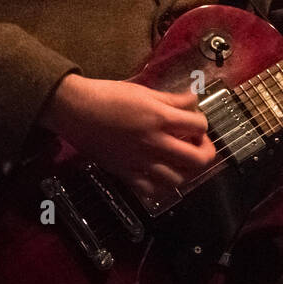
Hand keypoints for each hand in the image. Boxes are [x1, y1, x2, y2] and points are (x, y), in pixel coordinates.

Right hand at [39, 74, 215, 201]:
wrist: (76, 110)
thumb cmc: (108, 95)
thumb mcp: (144, 92)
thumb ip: (172, 99)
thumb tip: (194, 100)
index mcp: (160, 118)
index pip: (199, 126)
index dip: (202, 124)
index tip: (195, 123)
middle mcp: (154, 143)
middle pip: (197, 159)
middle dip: (206, 152)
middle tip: (198, 145)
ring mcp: (140, 162)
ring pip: (178, 180)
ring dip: (186, 171)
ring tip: (181, 161)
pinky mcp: (125, 174)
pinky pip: (150, 191)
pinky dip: (160, 188)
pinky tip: (160, 176)